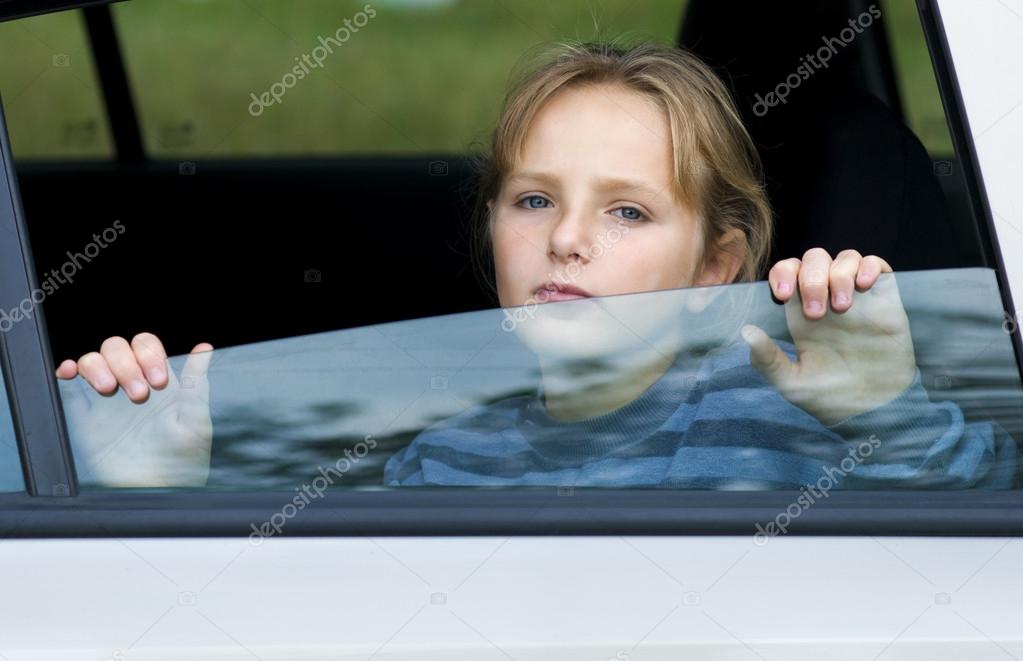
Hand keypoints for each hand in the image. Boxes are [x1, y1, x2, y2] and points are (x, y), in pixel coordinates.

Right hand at [56, 333, 212, 486]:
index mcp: (159, 381)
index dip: (148, 354)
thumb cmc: (183, 460)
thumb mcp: (195, 420)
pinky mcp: (84, 416)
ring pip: (93, 359)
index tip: (158, 382)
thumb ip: (196, 382)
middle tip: (138, 396)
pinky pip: (69, 385)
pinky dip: (67, 370)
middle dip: (126, 363)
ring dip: (98, 366)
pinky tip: (71, 373)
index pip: (146, 345)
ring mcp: (106, 399)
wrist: (156, 491)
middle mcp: (131, 383)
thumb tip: (205, 347)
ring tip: (108, 391)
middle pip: (117, 347)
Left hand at [741, 249, 916, 424]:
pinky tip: (864, 285)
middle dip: (810, 279)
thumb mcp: (791, 382)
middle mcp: (827, 298)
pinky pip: (876, 264)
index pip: (788, 272)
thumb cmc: (830, 397)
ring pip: (844, 258)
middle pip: (813, 259)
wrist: (873, 409)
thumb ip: (767, 360)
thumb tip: (746, 333)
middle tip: (816, 313)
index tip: (780, 295)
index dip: (781, 273)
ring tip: (842, 307)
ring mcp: (857, 296)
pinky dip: (868, 266)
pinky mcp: (884, 300)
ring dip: (839, 274)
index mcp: (800, 312)